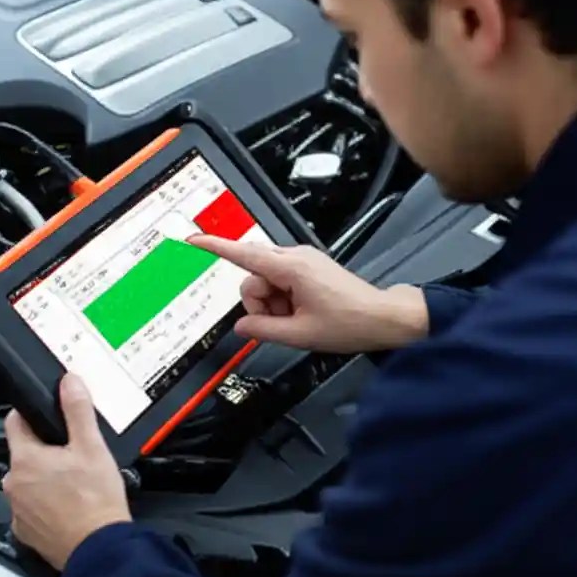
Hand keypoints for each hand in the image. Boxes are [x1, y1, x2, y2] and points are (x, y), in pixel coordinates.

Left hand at [1, 374, 130, 570]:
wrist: (98, 546)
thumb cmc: (95, 502)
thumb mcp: (92, 446)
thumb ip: (77, 410)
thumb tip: (69, 383)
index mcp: (25, 459)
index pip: (15, 422)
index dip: (31, 413)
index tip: (46, 414)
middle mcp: (13, 483)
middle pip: (25, 453)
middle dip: (45, 449)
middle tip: (73, 453)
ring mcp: (17, 509)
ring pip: (28, 481)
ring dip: (45, 477)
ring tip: (74, 481)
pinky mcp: (25, 529)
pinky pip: (32, 507)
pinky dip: (46, 503)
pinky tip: (68, 503)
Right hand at [187, 234, 428, 353]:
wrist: (382, 318)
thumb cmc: (349, 322)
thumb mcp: (299, 335)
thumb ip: (262, 330)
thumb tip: (242, 326)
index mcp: (291, 268)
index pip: (244, 254)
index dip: (215, 247)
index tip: (193, 241)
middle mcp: (295, 257)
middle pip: (253, 276)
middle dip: (259, 302)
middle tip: (282, 322)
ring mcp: (303, 262)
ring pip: (266, 281)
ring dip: (273, 304)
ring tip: (297, 320)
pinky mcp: (308, 269)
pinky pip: (281, 282)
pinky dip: (283, 301)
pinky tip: (301, 314)